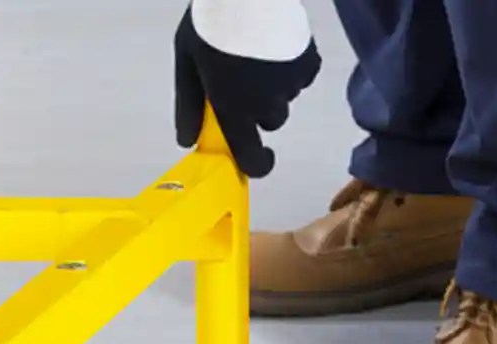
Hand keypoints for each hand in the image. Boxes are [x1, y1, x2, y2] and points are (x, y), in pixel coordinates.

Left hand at [174, 5, 320, 177]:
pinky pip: (301, 77)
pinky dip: (290, 70)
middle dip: (258, 110)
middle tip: (243, 82)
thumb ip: (188, 105)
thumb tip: (187, 141)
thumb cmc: (209, 25)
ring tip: (257, 56)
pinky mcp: (309, 62)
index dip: (257, 165)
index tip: (258, 161)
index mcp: (233, 109)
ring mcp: (291, 84)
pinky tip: (276, 48)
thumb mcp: (187, 65)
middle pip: (269, 121)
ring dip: (274, 88)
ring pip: (285, 97)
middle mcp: (266, 104)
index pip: (252, 157)